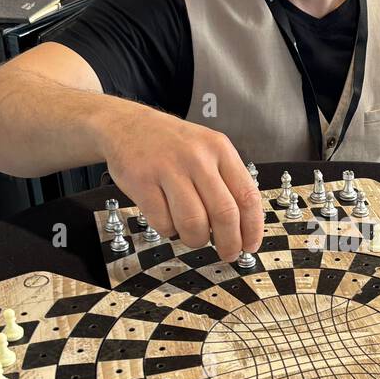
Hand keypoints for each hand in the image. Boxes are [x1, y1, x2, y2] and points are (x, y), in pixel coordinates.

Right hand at [97, 105, 263, 261]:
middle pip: (224, 214)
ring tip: (193, 235)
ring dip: (196, 239)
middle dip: (229, 243)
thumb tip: (242, 227)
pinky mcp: (142, 182)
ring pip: (193, 223)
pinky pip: (163, 223)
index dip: (252, 228)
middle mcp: (196, 157)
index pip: (247, 196)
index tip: (250, 245)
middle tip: (228, 253)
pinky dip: (168, 230)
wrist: (127, 124)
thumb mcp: (207, 149)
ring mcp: (168, 169)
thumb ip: (226, 182)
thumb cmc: (171, 143)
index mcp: (219, 149)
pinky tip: (168, 219)